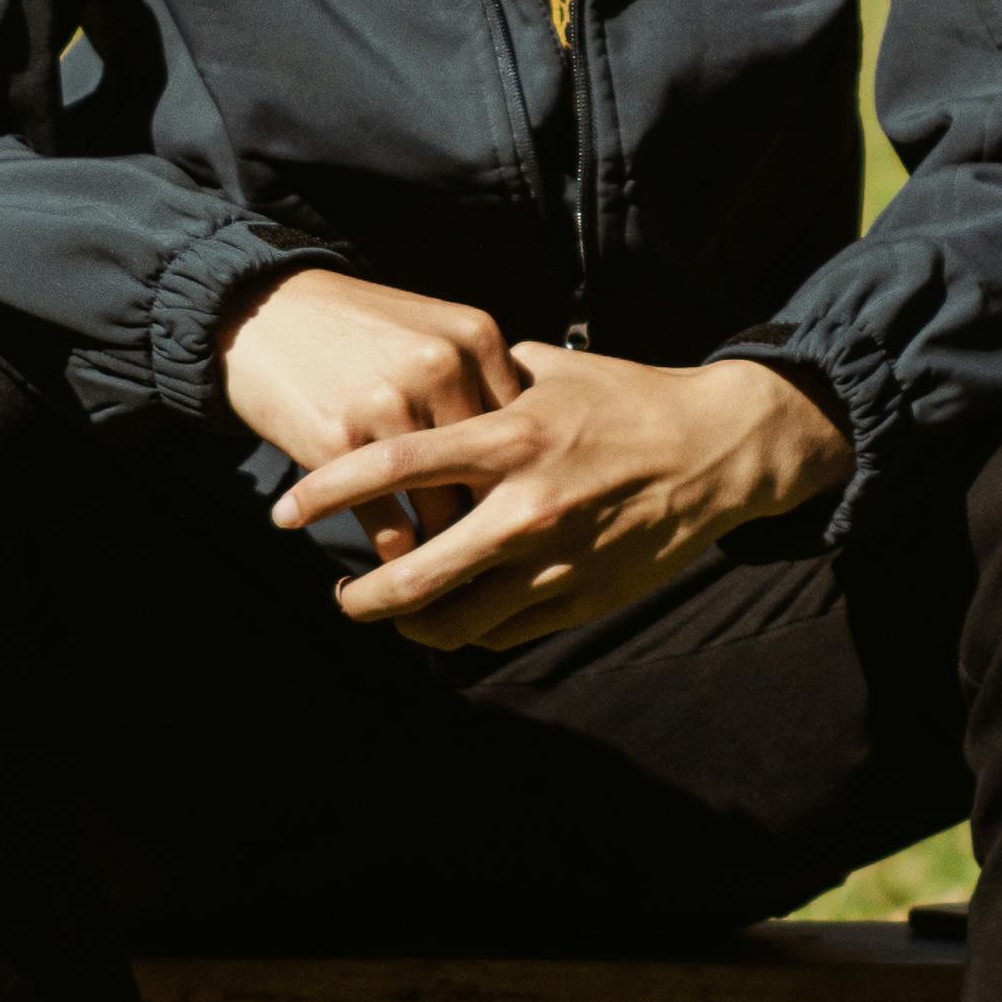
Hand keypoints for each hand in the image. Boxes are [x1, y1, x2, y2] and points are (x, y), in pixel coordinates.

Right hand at [219, 269, 520, 561]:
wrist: (264, 311)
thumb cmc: (359, 330)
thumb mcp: (434, 332)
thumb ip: (484, 383)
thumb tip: (529, 460)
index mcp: (476, 339)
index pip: (525, 435)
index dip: (522, 480)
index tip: (522, 513)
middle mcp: (440, 368)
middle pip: (494, 479)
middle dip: (494, 526)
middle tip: (493, 561)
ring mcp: (389, 405)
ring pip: (446, 514)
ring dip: (446, 555)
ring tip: (447, 576)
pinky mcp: (338, 444)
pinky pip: (390, 529)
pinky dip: (398, 556)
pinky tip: (396, 563)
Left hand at [272, 345, 851, 652]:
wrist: (717, 451)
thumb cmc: (628, 400)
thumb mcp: (554, 370)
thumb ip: (486, 379)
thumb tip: (428, 371)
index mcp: (510, 436)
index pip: (394, 465)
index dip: (326, 490)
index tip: (284, 512)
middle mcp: (526, 505)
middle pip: (415, 572)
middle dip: (362, 595)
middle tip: (340, 595)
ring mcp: (556, 560)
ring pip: (457, 619)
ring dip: (411, 624)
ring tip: (392, 613)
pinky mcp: (583, 596)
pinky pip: (504, 631)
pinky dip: (468, 630)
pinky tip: (453, 617)